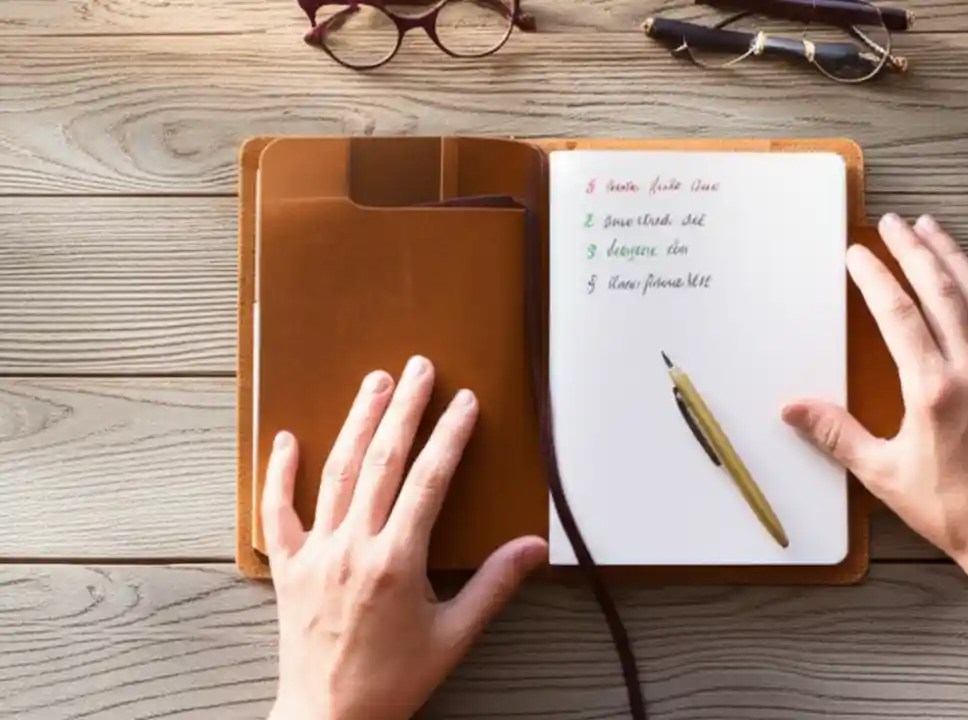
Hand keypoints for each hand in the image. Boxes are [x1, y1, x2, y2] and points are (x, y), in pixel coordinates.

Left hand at [263, 356, 547, 719]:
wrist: (329, 718)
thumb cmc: (394, 681)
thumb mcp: (454, 636)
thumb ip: (493, 585)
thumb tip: (533, 547)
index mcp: (397, 561)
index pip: (428, 481)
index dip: (449, 436)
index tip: (464, 401)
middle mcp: (353, 547)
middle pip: (381, 461)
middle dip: (404, 409)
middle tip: (419, 367)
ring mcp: (315, 554)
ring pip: (336, 473)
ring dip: (357, 423)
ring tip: (374, 382)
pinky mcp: (287, 567)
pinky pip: (276, 511)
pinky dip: (280, 473)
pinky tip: (289, 438)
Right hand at [783, 214, 967, 573]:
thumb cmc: (950, 508)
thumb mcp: (883, 474)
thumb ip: (838, 434)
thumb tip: (791, 409)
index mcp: (931, 389)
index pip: (896, 313)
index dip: (874, 276)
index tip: (857, 254)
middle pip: (938, 291)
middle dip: (912, 250)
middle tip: (892, 223)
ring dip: (952, 255)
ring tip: (931, 226)